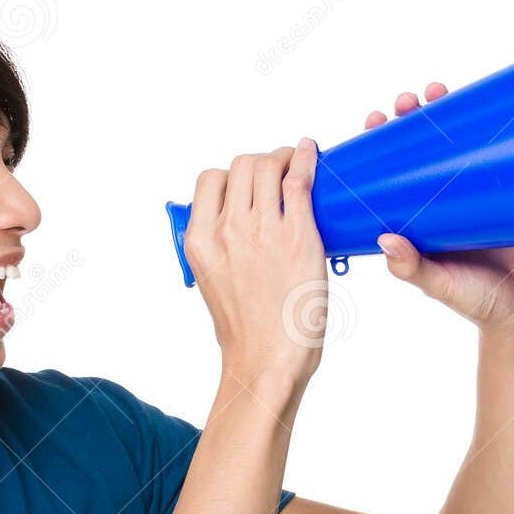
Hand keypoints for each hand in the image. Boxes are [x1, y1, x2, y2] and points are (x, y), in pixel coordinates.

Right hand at [184, 138, 327, 390]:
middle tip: (279, 170)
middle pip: (242, 165)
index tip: (250, 181)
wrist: (267, 360)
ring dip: (285, 156)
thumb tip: (235, 224)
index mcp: (200, 240)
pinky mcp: (298, 237)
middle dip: (262, 160)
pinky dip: (307, 159)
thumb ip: (218, 246)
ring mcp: (262, 231)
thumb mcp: (212, 280)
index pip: (211, 179)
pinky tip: (313, 153)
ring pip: (269, 165)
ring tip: (297, 163)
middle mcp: (226, 229)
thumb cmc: (246, 329)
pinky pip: (300, 180)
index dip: (232, 173)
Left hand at [367, 83, 513, 334]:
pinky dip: (500, 127)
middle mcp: (449, 199)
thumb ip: (413, 268)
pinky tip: (491, 103)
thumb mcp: (441, 286)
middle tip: (404, 102)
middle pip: (428, 148)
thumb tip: (385, 240)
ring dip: (450, 113)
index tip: (373, 123)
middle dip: (414, 120)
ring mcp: (484, 191)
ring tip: (436, 91)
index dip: (384, 146)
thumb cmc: (479, 302)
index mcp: (423, 217)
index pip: (398, 172)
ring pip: (464, 143)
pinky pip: (507, 153)